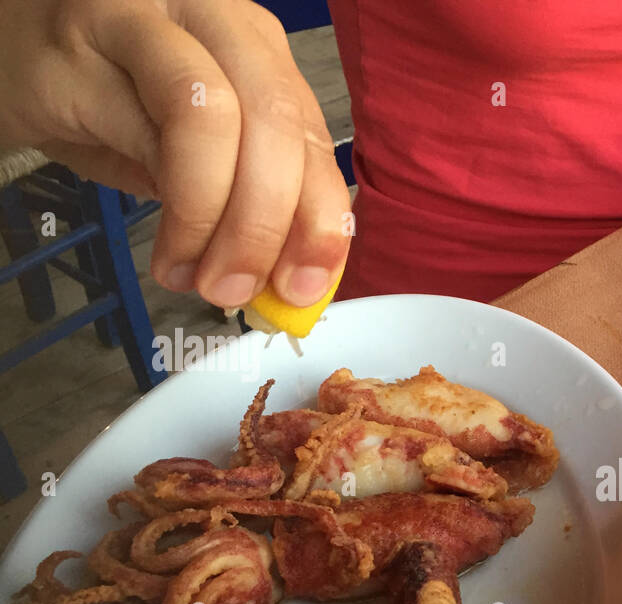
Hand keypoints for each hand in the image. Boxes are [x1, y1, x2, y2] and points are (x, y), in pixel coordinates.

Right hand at [0, 0, 350, 306]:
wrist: (4, 46)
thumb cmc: (100, 94)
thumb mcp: (187, 152)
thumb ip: (242, 201)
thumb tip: (286, 279)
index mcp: (256, 47)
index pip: (313, 135)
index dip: (323, 221)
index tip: (308, 288)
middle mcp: (216, 19)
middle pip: (278, 121)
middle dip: (274, 227)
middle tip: (248, 292)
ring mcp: (152, 18)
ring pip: (223, 117)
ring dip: (224, 219)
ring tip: (205, 279)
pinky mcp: (89, 35)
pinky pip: (161, 124)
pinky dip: (182, 204)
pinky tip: (170, 252)